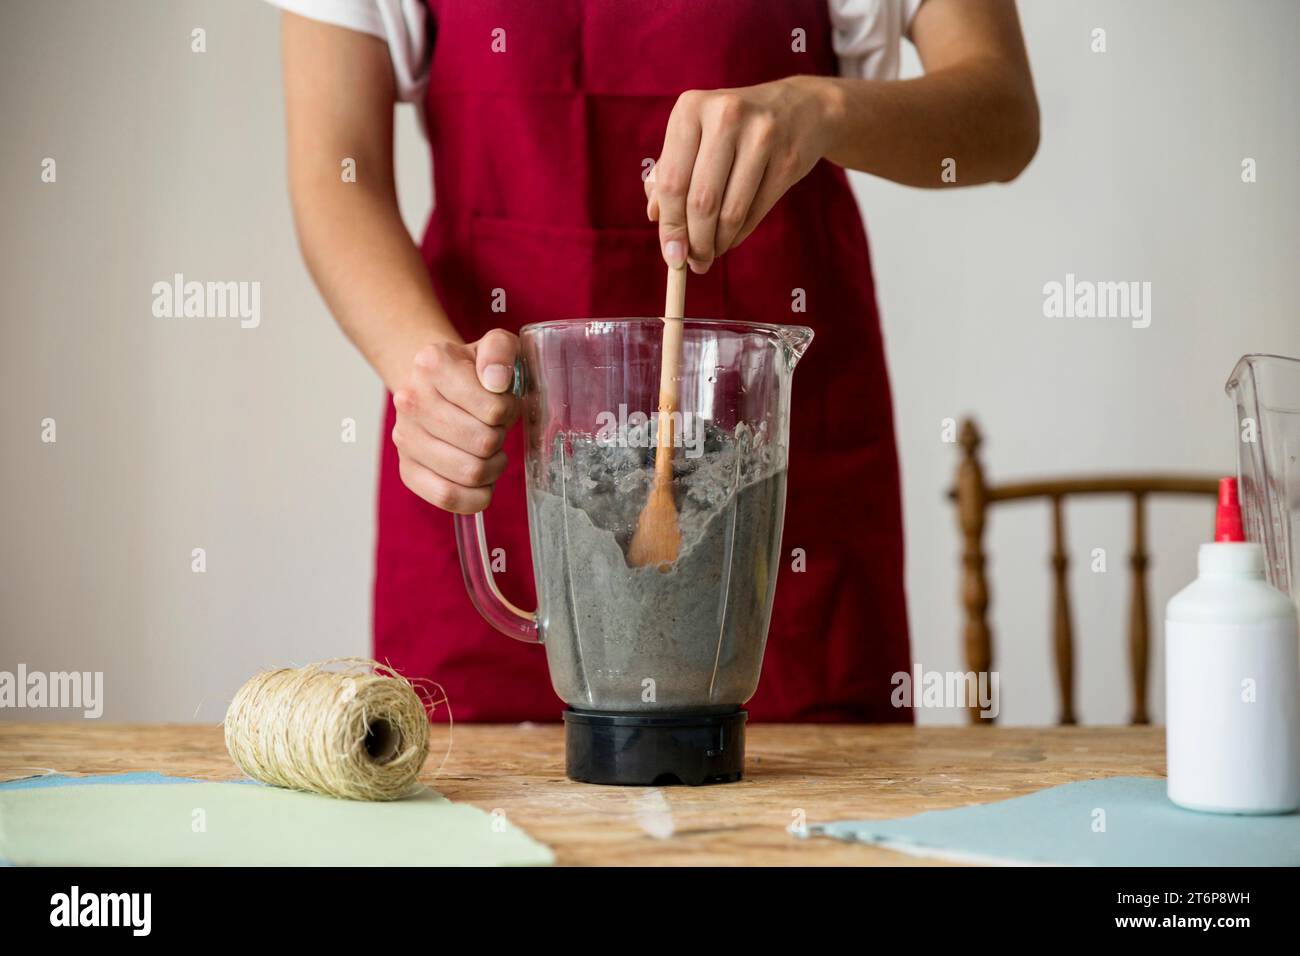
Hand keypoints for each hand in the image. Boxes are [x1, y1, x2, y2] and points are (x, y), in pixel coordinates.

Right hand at [391, 330, 519, 513]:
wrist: (435, 384)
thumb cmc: (472, 370)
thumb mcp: (494, 346)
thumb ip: (501, 351)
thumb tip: (496, 380)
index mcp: (432, 363)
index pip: (493, 409)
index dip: (509, 411)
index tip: (503, 405)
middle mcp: (411, 400)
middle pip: (483, 443)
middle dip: (500, 439)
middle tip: (496, 430)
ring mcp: (404, 438)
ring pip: (469, 472)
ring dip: (493, 468)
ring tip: (490, 453)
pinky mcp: (407, 470)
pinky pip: (447, 497)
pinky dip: (475, 497)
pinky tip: (481, 481)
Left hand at [646, 76, 840, 273]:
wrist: (801, 107)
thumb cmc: (733, 128)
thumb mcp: (696, 135)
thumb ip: (669, 171)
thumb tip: (654, 215)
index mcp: (691, 108)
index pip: (673, 182)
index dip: (670, 226)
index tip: (671, 255)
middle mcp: (725, 116)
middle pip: (701, 201)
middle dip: (695, 243)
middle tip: (694, 264)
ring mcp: (761, 136)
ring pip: (731, 212)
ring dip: (718, 243)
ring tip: (712, 253)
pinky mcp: (788, 159)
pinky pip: (756, 212)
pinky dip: (739, 235)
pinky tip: (731, 238)